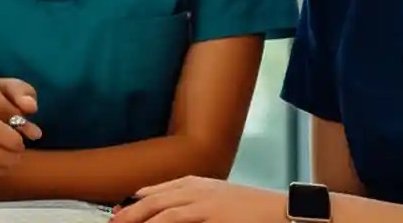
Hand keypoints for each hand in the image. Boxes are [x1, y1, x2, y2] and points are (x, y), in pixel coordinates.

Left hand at [111, 176, 285, 222]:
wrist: (281, 211)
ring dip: (137, 220)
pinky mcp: (210, 215)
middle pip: (152, 200)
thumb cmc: (252, 209)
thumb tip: (173, 212)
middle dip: (130, 213)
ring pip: (159, 211)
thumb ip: (194, 203)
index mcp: (196, 184)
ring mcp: (203, 202)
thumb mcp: (218, 201)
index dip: (136, 203)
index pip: (157, 191)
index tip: (120, 213)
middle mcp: (196, 189)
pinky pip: (175, 221)